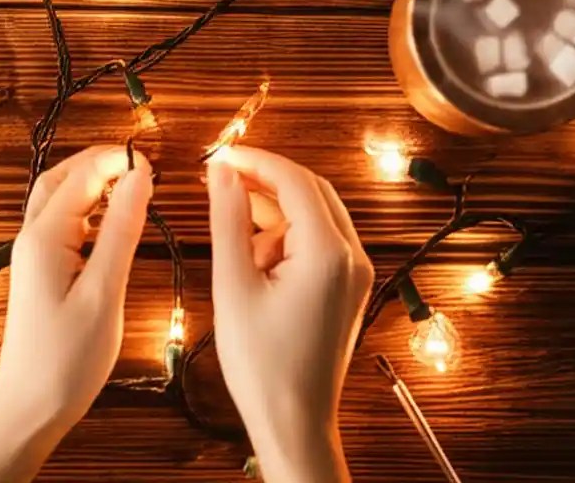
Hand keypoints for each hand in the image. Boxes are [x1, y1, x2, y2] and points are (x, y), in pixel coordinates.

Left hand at [0, 146, 152, 482]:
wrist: (28, 408)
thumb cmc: (65, 360)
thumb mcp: (103, 292)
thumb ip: (122, 230)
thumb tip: (139, 177)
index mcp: (44, 237)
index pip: (83, 175)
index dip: (119, 161)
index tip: (157, 163)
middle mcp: (32, 238)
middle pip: (63, 178)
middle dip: (100, 162)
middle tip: (142, 162)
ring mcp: (32, 256)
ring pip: (59, 199)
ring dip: (92, 183)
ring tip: (132, 183)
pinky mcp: (39, 273)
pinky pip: (61, 225)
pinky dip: (87, 210)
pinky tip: (112, 221)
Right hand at [207, 145, 371, 482]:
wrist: (293, 419)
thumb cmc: (263, 364)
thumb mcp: (233, 285)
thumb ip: (228, 220)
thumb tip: (221, 173)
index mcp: (328, 252)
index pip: (293, 180)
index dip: (253, 160)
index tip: (219, 154)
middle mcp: (352, 257)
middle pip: (310, 190)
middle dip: (265, 179)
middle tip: (222, 176)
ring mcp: (355, 273)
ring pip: (315, 215)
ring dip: (274, 211)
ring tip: (232, 232)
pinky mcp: (348, 288)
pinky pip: (319, 242)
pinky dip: (286, 238)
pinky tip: (253, 259)